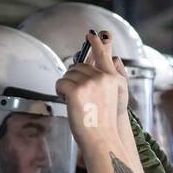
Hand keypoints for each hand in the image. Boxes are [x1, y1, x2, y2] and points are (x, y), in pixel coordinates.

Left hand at [56, 30, 123, 156]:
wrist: (102, 140)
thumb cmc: (104, 123)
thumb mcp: (113, 98)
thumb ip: (106, 80)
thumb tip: (98, 64)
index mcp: (113, 78)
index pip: (103, 54)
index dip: (97, 43)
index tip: (91, 33)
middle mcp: (103, 77)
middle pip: (79, 66)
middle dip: (73, 78)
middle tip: (75, 95)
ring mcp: (89, 83)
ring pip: (68, 74)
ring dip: (66, 85)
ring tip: (74, 102)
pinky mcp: (76, 90)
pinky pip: (60, 83)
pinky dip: (59, 91)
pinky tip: (67, 102)